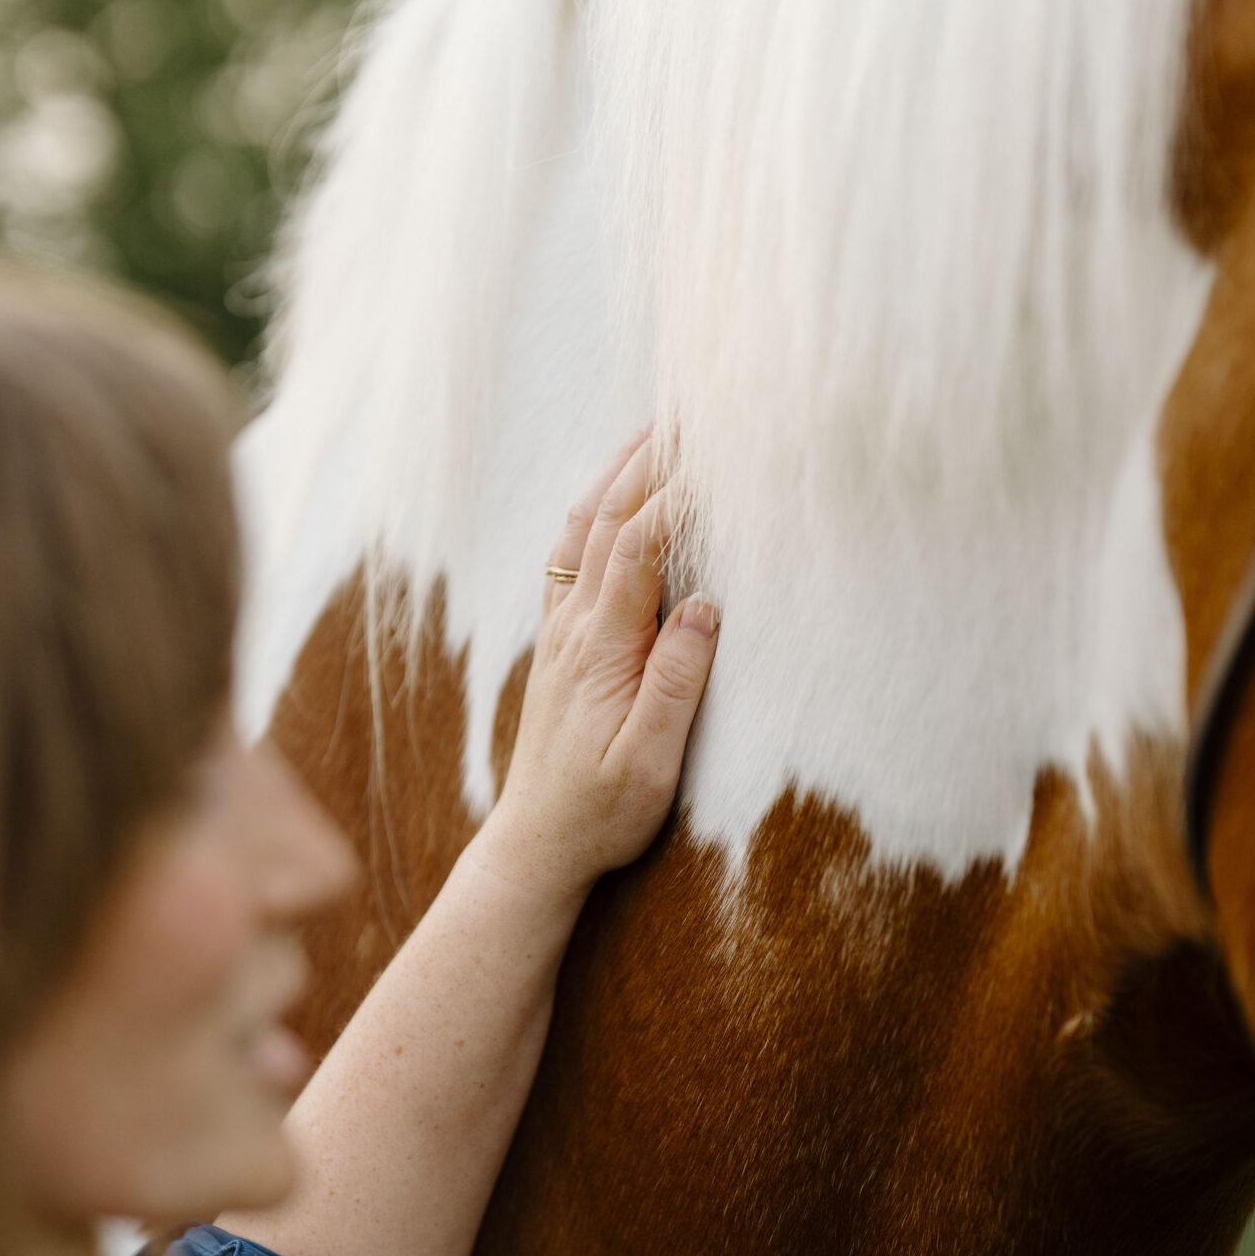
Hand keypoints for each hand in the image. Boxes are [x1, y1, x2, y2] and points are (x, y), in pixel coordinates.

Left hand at [477, 431, 718, 913]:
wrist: (536, 844)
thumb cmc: (601, 812)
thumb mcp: (648, 761)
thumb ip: (674, 682)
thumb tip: (703, 605)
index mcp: (601, 650)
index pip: (640, 549)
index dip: (677, 495)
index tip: (718, 453)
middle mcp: (574, 629)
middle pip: (607, 522)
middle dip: (646, 461)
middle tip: (688, 411)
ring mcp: (561, 633)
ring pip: (584, 532)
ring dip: (616, 476)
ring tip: (652, 432)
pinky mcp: (560, 645)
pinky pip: (570, 559)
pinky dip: (594, 512)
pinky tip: (609, 498)